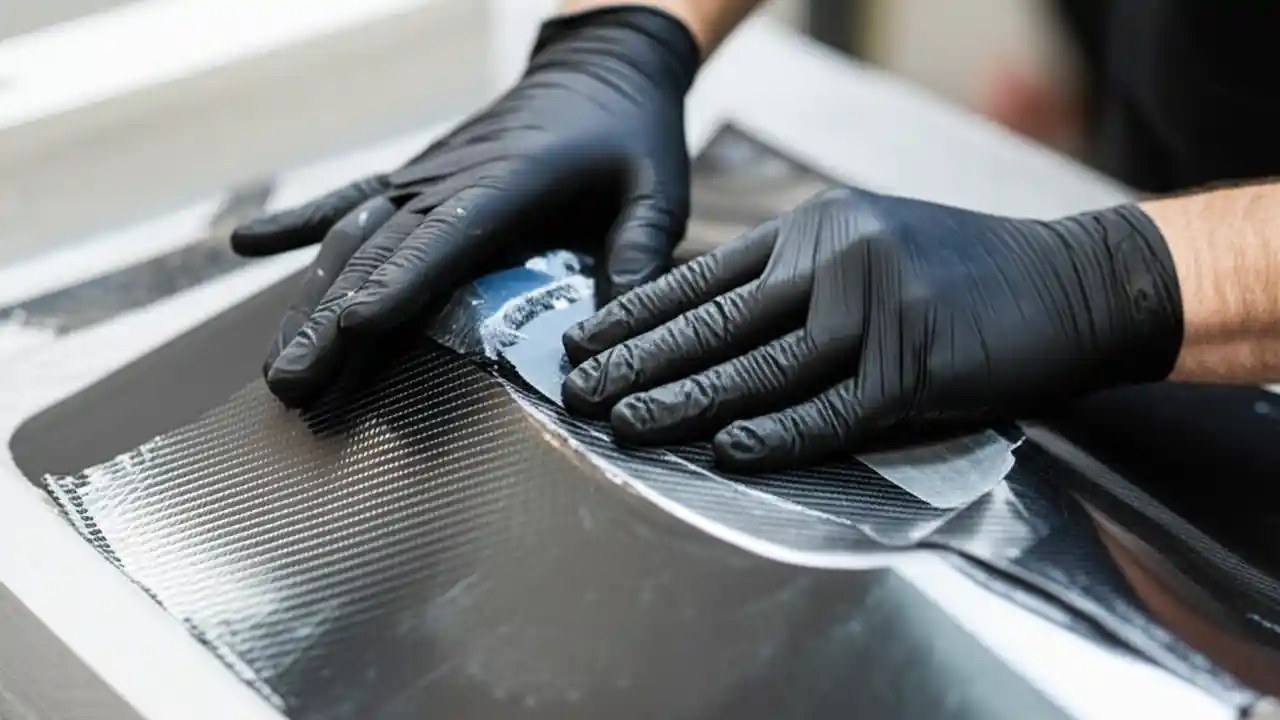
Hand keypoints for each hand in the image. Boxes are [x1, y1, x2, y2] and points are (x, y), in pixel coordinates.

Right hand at [231, 7, 698, 405]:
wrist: (601, 70)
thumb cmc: (630, 136)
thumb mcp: (656, 192)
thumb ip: (638, 254)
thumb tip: (616, 328)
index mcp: (513, 183)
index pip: (446, 239)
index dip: (398, 284)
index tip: (352, 327)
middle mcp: (453, 179)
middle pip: (380, 253)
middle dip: (329, 320)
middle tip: (291, 381)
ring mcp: (426, 177)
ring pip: (353, 238)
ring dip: (308, 299)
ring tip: (277, 362)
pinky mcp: (417, 177)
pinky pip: (348, 198)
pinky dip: (297, 223)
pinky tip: (245, 246)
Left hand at [561, 186, 1182, 470]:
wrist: (1073, 281)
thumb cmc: (962, 269)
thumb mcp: (868, 241)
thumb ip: (793, 274)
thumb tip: (708, 315)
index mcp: (815, 228)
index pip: (703, 277)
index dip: (636, 314)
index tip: (584, 342)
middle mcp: (836, 258)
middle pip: (715, 320)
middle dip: (637, 361)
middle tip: (578, 390)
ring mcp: (877, 309)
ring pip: (760, 366)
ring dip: (686, 401)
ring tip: (626, 426)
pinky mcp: (917, 365)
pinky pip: (832, 409)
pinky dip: (779, 433)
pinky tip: (728, 450)